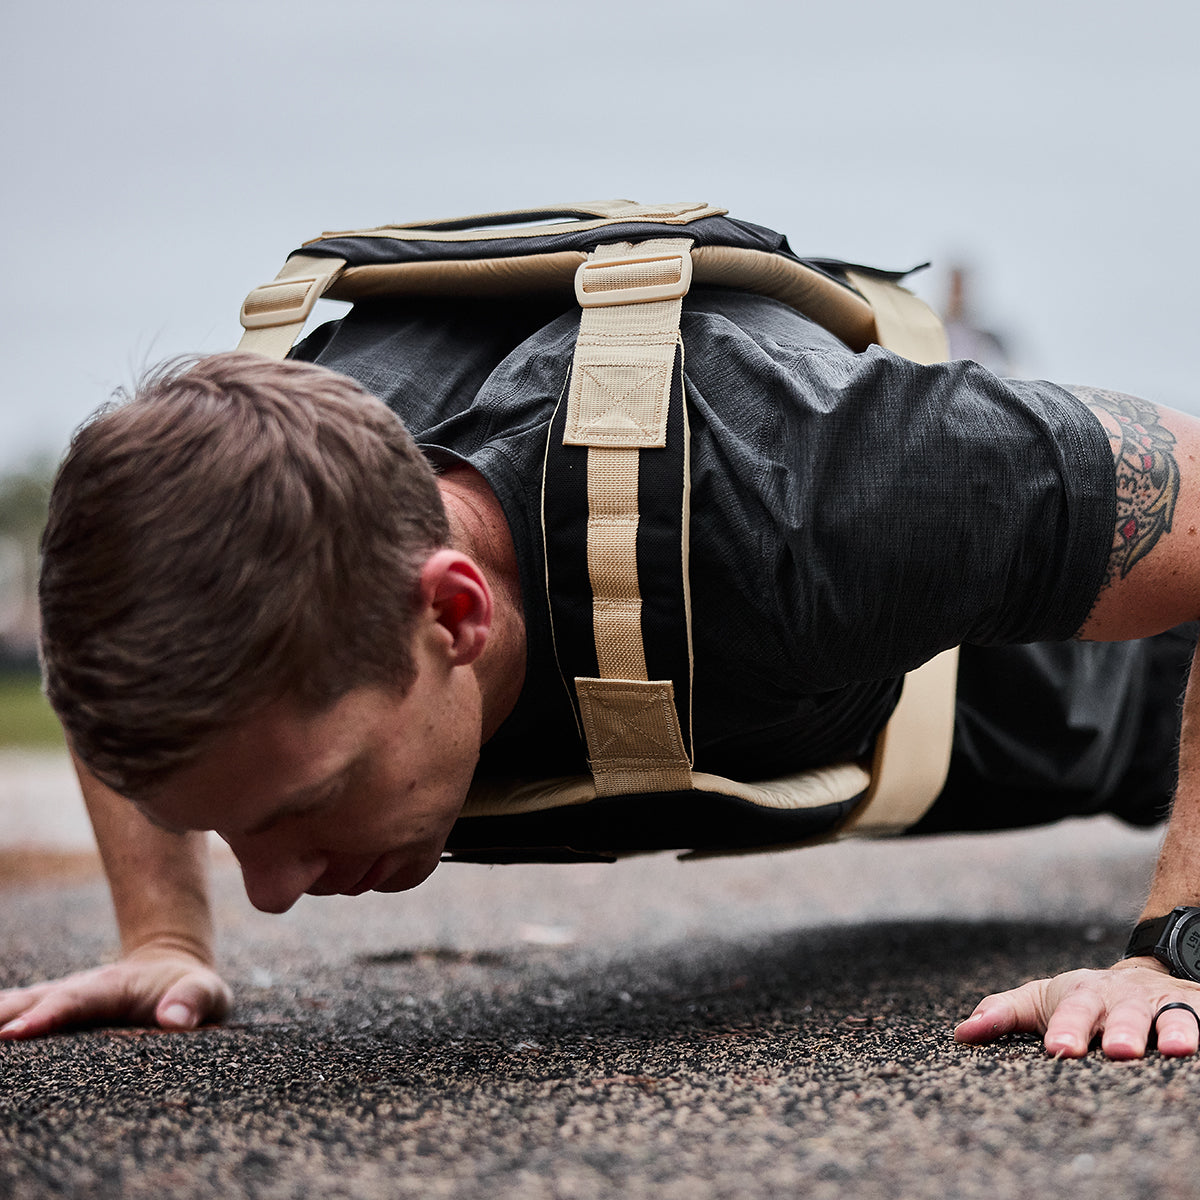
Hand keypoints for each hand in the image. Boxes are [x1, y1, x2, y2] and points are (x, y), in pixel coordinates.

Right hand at [0, 943, 231, 1039]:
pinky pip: (20, 1012)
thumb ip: (194, 1000)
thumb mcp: (207, 991)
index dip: (49, 1015)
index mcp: (113, 988)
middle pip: (37, 1001)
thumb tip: (175, 1019)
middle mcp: (80, 990)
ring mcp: (62, 998)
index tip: (17, 1032)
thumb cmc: (190, 987)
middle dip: (5, 1018)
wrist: (171, 965)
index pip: (78, 1001)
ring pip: (21, 1004)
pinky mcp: (53, 1011)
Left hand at [955, 957, 1199, 1058]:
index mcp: (1086, 995)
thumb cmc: (1084, 998)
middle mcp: (1127, 999)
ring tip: (1176, 1049)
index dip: (1067, 1028)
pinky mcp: (1198, 1013)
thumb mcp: (1044, 999)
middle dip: (1122, 1030)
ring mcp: (1166, 1007)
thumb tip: (961, 1034)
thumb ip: (1003, 1014)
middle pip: (1125, 1013)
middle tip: (1119, 1051)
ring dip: (1176, 1030)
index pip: (1073, 1010)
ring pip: (1174, 1016)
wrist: (1142, 976)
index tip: (1058, 1050)